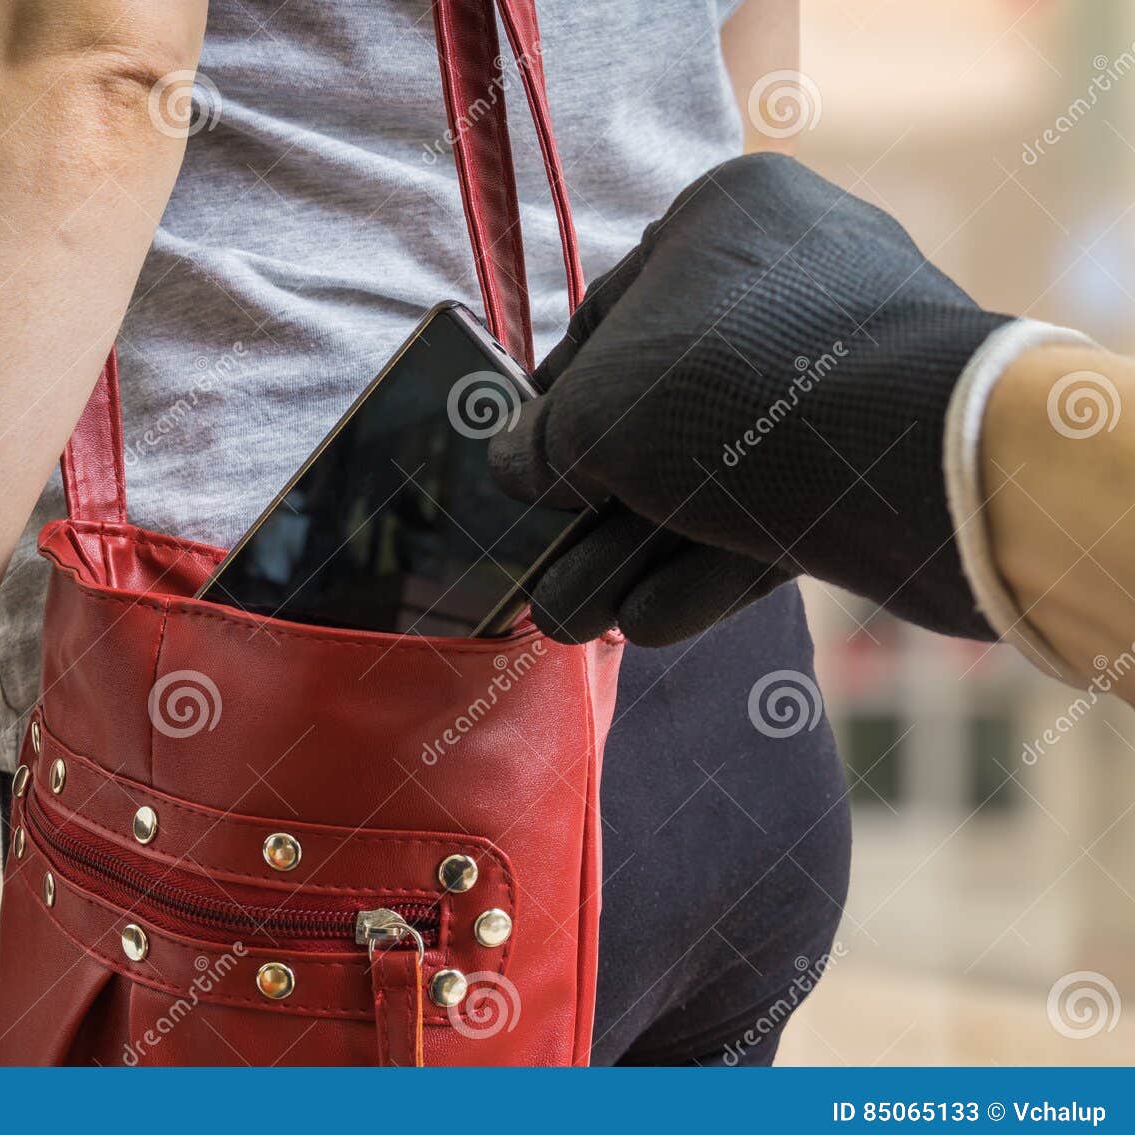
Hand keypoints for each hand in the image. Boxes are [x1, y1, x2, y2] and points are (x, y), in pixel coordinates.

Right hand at [493, 152, 1014, 644]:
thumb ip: (539, 443)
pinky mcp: (881, 458)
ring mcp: (846, 372)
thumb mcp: (591, 415)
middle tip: (545, 565)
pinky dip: (709, 562)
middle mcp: (795, 278)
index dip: (553, 402)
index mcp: (729, 217)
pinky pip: (777, 505)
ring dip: (637, 550)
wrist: (920, 462)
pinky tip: (648, 618)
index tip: (525, 467)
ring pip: (716, 471)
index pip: (609, 315)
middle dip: (597, 504)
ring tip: (570, 617)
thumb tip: (514, 465)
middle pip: (661, 408)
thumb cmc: (733, 393)